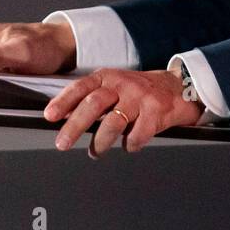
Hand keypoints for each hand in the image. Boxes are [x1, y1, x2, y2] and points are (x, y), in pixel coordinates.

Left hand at [43, 67, 205, 157]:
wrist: (179, 87)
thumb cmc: (140, 91)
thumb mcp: (115, 87)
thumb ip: (93, 99)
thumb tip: (64, 117)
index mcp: (108, 77)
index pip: (81, 87)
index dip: (63, 101)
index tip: (49, 116)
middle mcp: (123, 85)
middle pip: (94, 104)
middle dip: (75, 126)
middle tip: (62, 143)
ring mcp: (140, 98)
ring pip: (114, 122)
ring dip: (100, 142)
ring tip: (95, 152)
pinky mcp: (157, 112)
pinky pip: (137, 135)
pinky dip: (130, 145)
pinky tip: (129, 145)